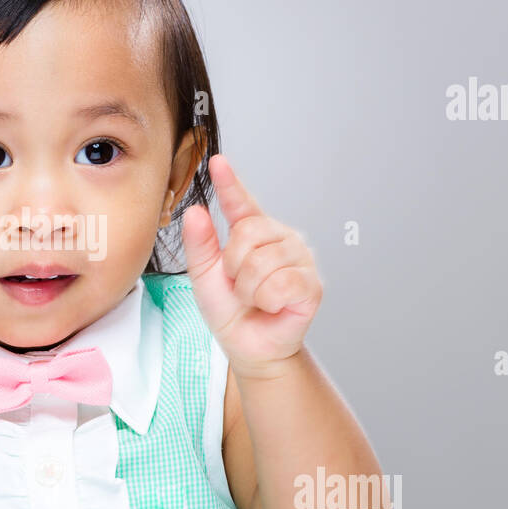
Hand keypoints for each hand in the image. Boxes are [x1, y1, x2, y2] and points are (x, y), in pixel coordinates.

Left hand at [180, 154, 322, 379]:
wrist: (248, 347)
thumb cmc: (230, 311)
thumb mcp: (204, 276)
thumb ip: (200, 244)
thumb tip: (195, 211)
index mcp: (254, 233)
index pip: (241, 203)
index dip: (230, 183)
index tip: (217, 162)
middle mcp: (281, 239)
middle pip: (248, 233)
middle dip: (233, 265)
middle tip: (238, 285)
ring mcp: (300, 259)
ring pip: (262, 262)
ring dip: (248, 289)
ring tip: (254, 299)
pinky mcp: (312, 284)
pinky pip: (281, 284)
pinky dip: (267, 301)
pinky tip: (272, 307)